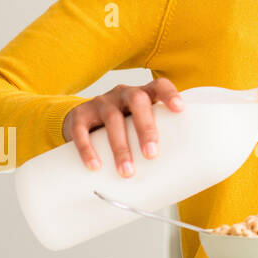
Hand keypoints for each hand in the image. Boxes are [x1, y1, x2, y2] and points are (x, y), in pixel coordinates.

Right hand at [61, 77, 183, 175]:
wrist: (78, 120)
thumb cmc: (121, 125)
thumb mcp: (137, 122)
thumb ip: (154, 134)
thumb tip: (174, 169)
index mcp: (142, 94)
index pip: (159, 86)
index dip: (170, 94)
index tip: (179, 109)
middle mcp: (123, 93)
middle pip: (138, 102)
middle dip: (146, 128)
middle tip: (151, 154)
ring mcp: (101, 102)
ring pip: (113, 120)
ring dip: (121, 147)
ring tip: (126, 171)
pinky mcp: (79, 115)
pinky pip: (82, 131)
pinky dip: (88, 150)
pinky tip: (95, 166)